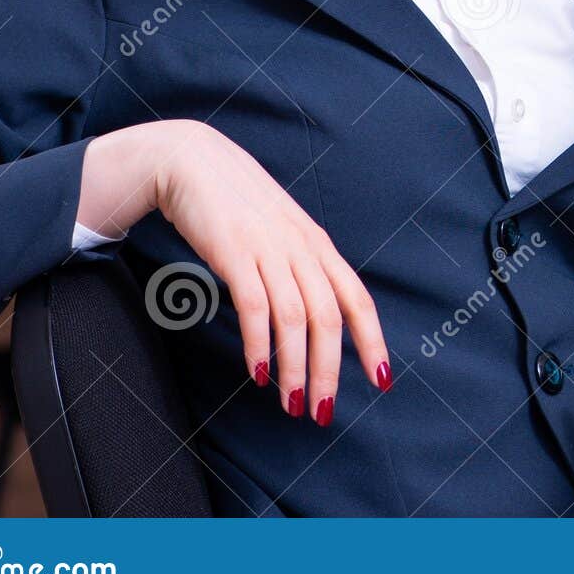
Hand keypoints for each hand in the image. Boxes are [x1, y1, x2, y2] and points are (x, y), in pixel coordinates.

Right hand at [80, 121, 389, 424]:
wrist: (193, 161)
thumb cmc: (237, 204)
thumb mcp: (280, 233)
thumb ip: (298, 268)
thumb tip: (313, 319)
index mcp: (317, 245)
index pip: (357, 298)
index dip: (372, 340)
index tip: (381, 380)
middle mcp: (301, 247)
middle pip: (329, 317)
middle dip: (330, 370)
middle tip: (322, 412)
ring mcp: (269, 247)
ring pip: (295, 317)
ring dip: (296, 367)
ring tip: (293, 404)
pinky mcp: (234, 250)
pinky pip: (254, 305)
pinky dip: (260, 343)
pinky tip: (258, 373)